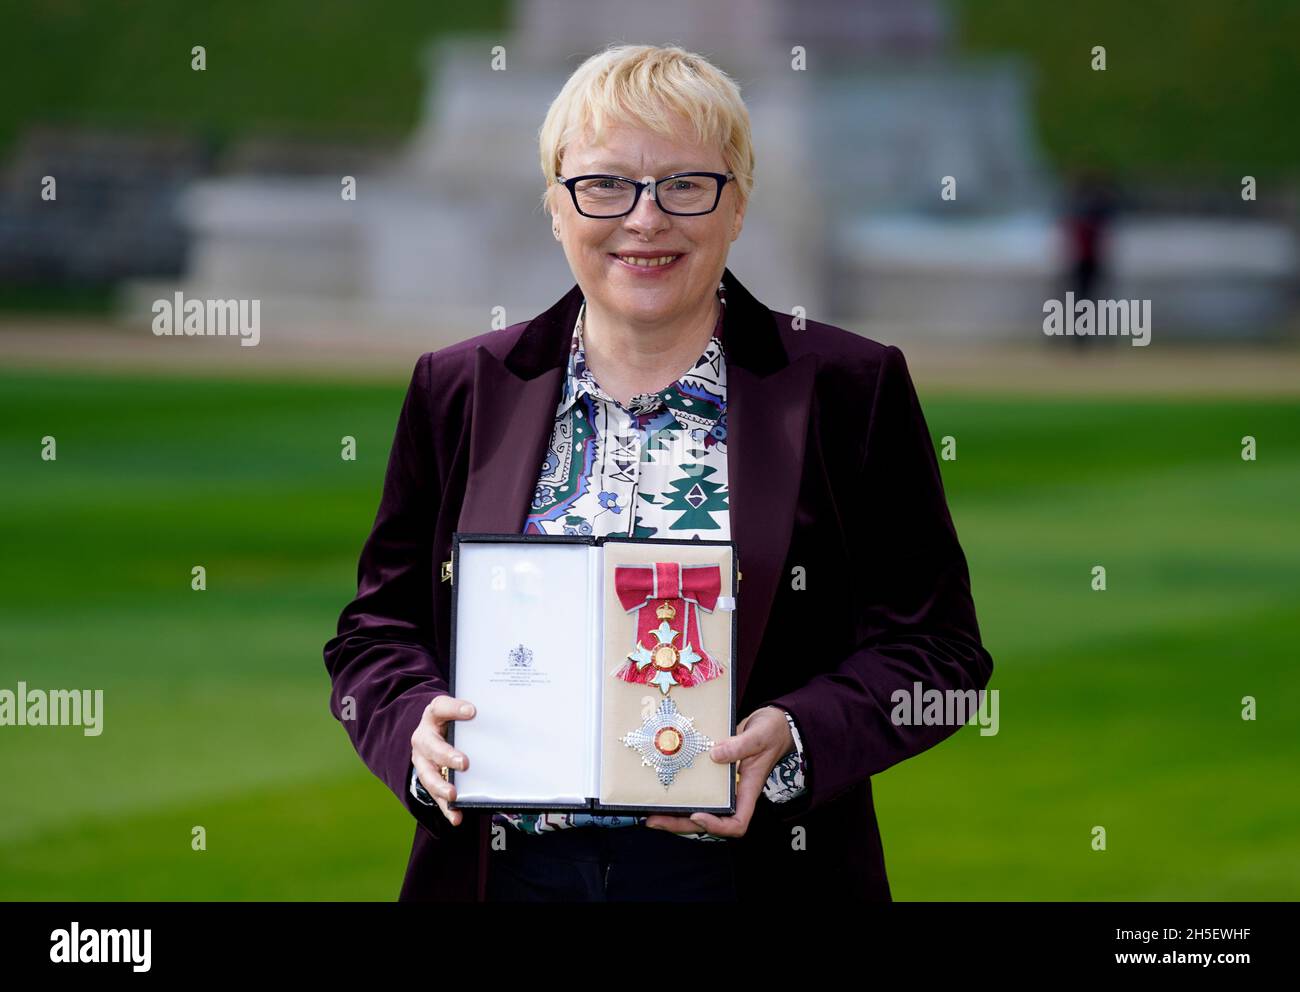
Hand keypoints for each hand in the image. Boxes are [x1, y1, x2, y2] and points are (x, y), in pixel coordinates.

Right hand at [410, 695, 475, 825]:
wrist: (433, 732)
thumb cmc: (454, 721)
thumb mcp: (460, 714)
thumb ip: (478, 717)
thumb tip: (513, 721)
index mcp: (434, 715)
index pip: (440, 707)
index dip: (454, 708)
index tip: (472, 711)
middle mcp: (424, 737)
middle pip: (431, 746)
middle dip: (447, 755)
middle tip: (464, 763)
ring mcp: (422, 760)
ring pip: (427, 774)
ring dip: (441, 786)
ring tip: (454, 795)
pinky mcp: (427, 778)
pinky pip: (434, 796)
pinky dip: (445, 808)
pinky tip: (456, 816)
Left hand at [644, 705, 793, 837]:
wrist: (772, 725)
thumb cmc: (772, 732)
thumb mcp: (759, 736)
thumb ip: (740, 746)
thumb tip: (715, 755)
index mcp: (749, 790)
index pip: (737, 822)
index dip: (717, 826)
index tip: (698, 814)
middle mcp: (734, 793)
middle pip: (709, 820)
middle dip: (681, 824)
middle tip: (655, 820)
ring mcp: (723, 786)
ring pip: (699, 809)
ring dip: (676, 815)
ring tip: (651, 814)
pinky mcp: (713, 775)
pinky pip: (697, 791)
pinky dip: (680, 794)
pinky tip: (662, 792)